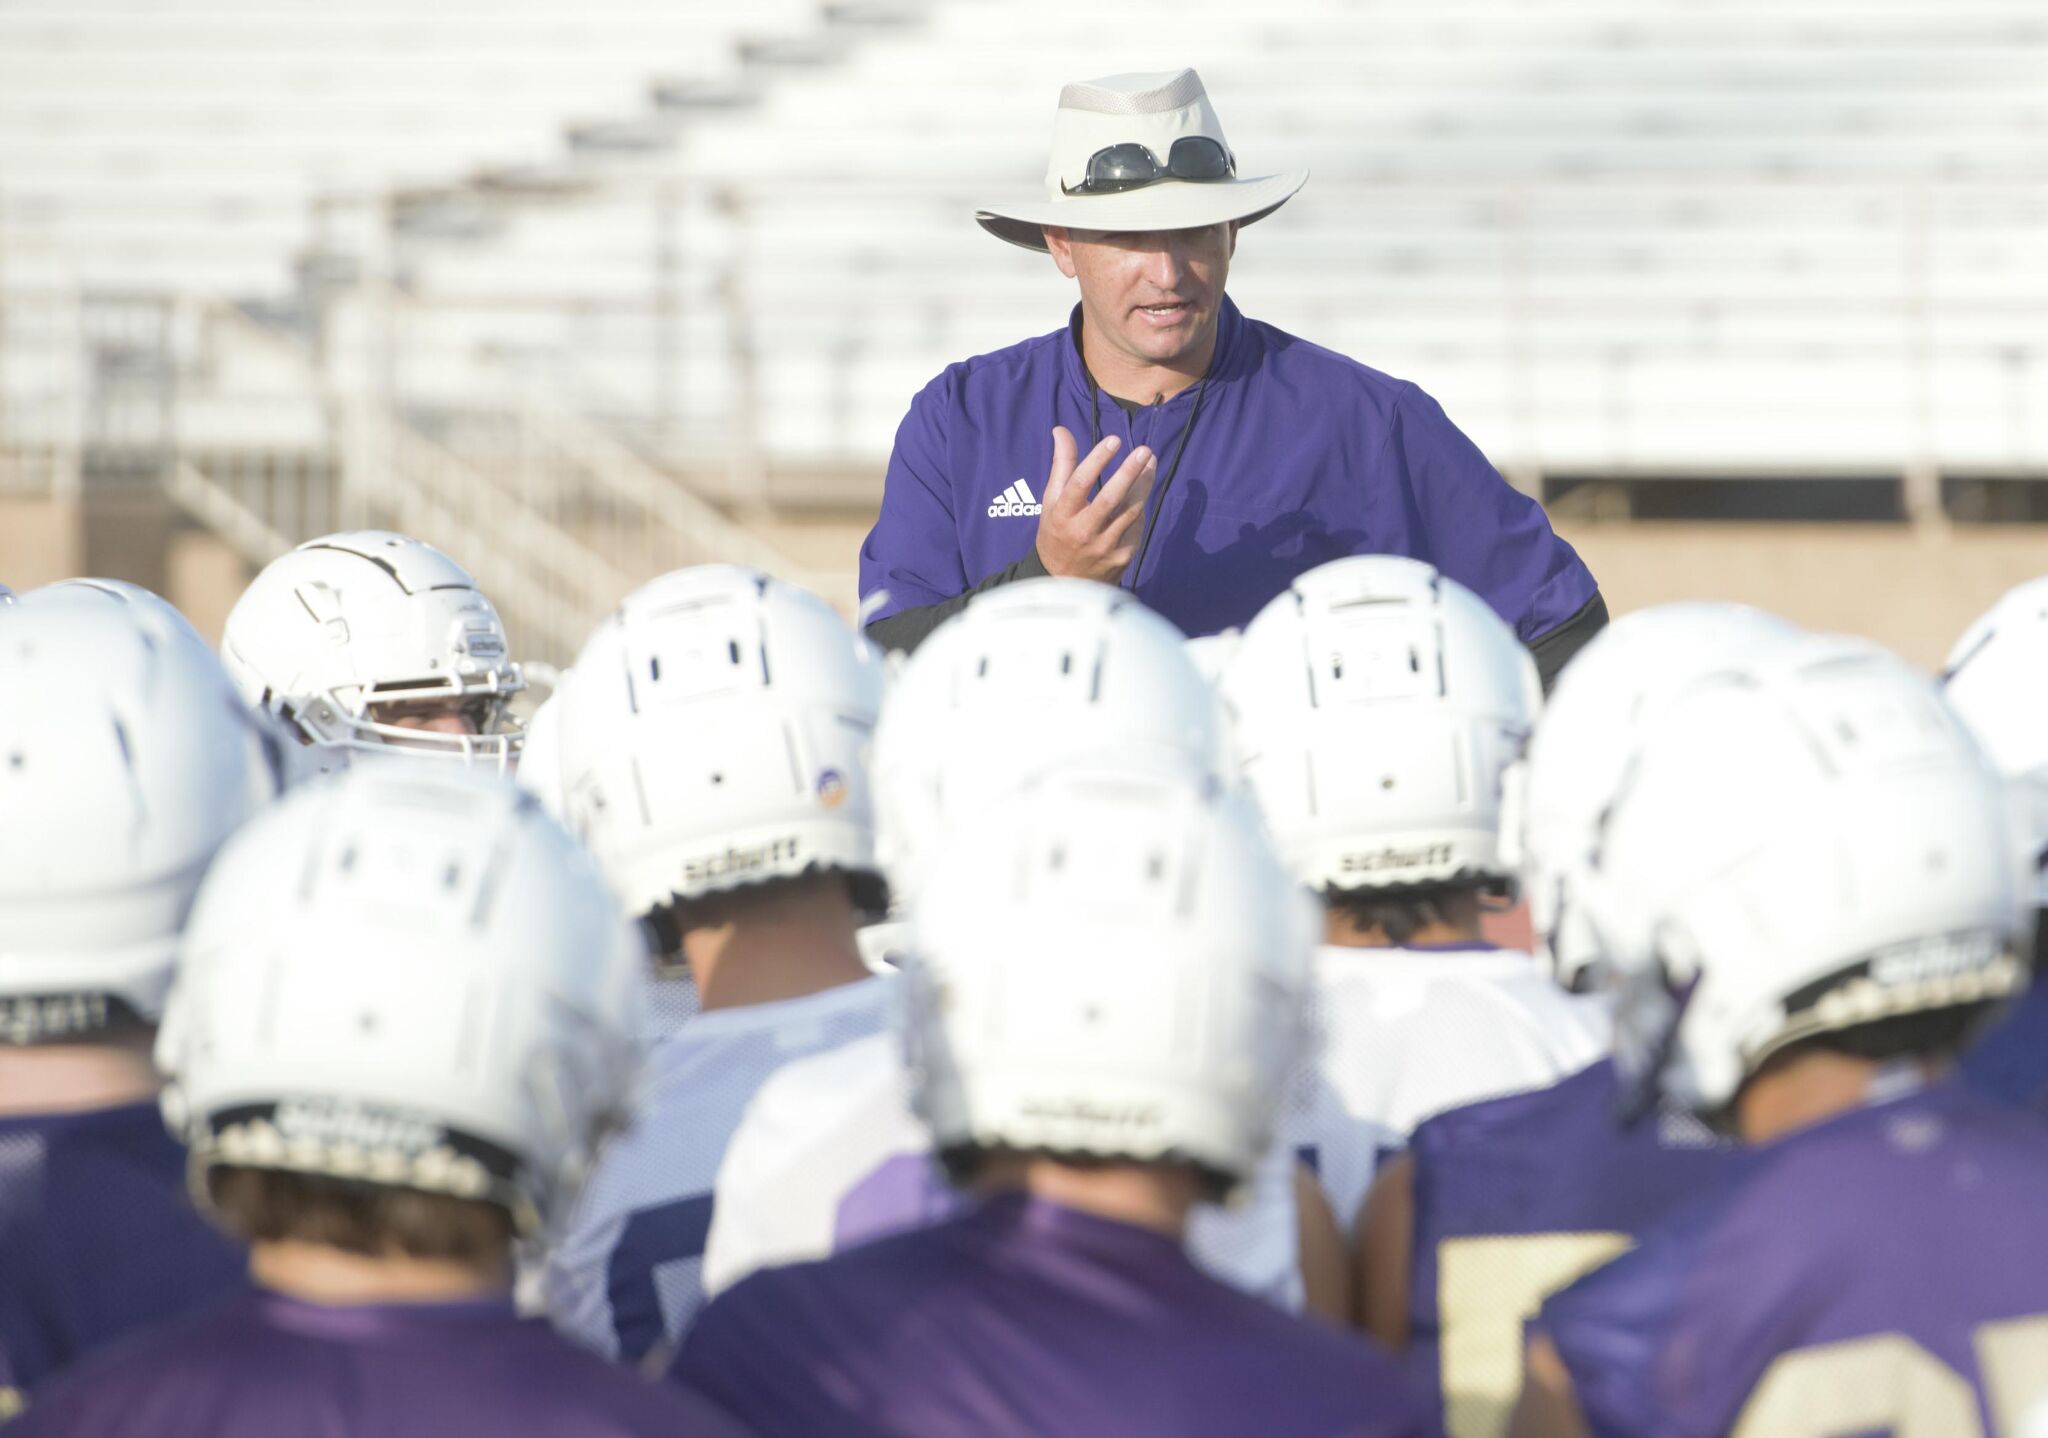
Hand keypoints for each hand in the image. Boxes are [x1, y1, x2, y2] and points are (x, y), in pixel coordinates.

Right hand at [1033, 427, 1157, 584]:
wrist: (1065, 582)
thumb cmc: (1057, 533)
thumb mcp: (1052, 501)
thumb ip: (1061, 466)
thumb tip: (1061, 430)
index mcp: (1062, 516)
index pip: (1080, 484)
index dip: (1097, 460)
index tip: (1114, 440)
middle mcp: (1084, 532)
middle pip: (1110, 499)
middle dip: (1129, 473)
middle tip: (1144, 451)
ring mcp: (1105, 546)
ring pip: (1131, 511)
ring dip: (1144, 485)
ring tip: (1150, 463)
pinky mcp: (1123, 556)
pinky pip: (1137, 525)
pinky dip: (1140, 506)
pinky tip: (1142, 491)